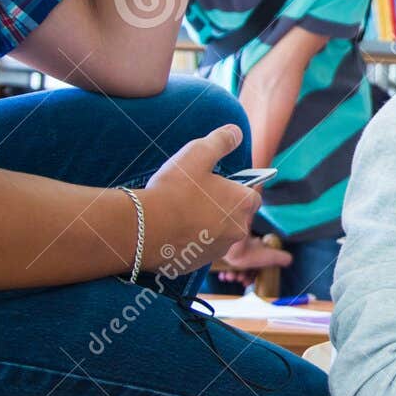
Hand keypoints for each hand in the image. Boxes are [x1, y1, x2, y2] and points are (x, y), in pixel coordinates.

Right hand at [139, 125, 259, 270]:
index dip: (235, 187)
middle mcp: (238, 230)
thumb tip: (236, 132)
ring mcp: (219, 249)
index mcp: (243, 204)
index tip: (215, 182)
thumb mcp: (197, 153)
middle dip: (219, 206)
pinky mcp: (199, 264)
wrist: (144, 228)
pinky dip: (190, 240)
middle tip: (193, 195)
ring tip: (179, 212)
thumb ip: (220, 141)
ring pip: (217, 233)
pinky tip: (171, 229)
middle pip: (234, 215)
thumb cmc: (174, 189)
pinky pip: (198, 248)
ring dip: (205, 224)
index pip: (251, 194)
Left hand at [214, 234, 292, 284]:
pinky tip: (224, 275)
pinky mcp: (222, 252)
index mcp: (257, 249)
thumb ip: (281, 258)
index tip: (250, 282)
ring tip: (232, 277)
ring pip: (234, 266)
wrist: (229, 246)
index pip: (257, 264)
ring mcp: (233, 250)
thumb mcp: (270, 256)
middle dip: (243, 277)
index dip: (254, 275)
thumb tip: (289, 259)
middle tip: (242, 281)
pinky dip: (224, 272)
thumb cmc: (248, 251)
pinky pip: (223, 264)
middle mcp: (245, 249)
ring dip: (234, 276)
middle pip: (245, 267)